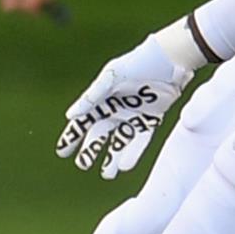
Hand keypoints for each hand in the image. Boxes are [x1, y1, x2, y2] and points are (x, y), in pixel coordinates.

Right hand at [57, 33, 198, 178]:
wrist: (172, 59)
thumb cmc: (139, 62)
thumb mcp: (112, 77)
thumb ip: (92, 97)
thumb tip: (70, 116)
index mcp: (101, 98)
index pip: (82, 121)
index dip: (72, 136)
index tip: (62, 152)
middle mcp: (115, 109)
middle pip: (99, 134)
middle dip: (90, 150)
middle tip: (82, 165)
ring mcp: (133, 115)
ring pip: (120, 141)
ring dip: (112, 157)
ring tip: (107, 174)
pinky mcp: (152, 119)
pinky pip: (141, 139)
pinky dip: (134, 152)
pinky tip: (126, 166)